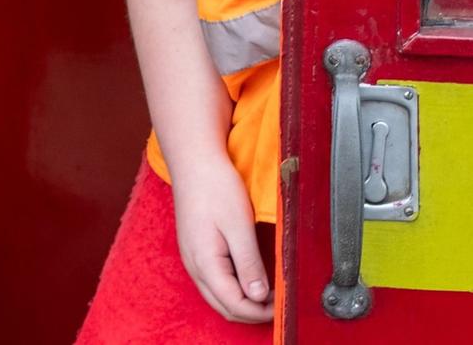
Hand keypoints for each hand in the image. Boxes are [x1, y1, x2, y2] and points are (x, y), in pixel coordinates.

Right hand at [170, 158, 273, 323]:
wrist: (193, 160)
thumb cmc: (215, 186)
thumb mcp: (239, 224)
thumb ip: (248, 263)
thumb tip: (258, 296)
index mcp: (204, 262)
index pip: (232, 304)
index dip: (258, 312)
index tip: (281, 306)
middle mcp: (194, 265)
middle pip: (223, 305)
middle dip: (251, 311)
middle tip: (278, 303)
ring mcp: (192, 258)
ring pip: (217, 295)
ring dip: (241, 301)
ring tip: (267, 293)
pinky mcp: (194, 249)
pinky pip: (213, 281)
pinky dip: (232, 288)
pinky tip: (248, 278)